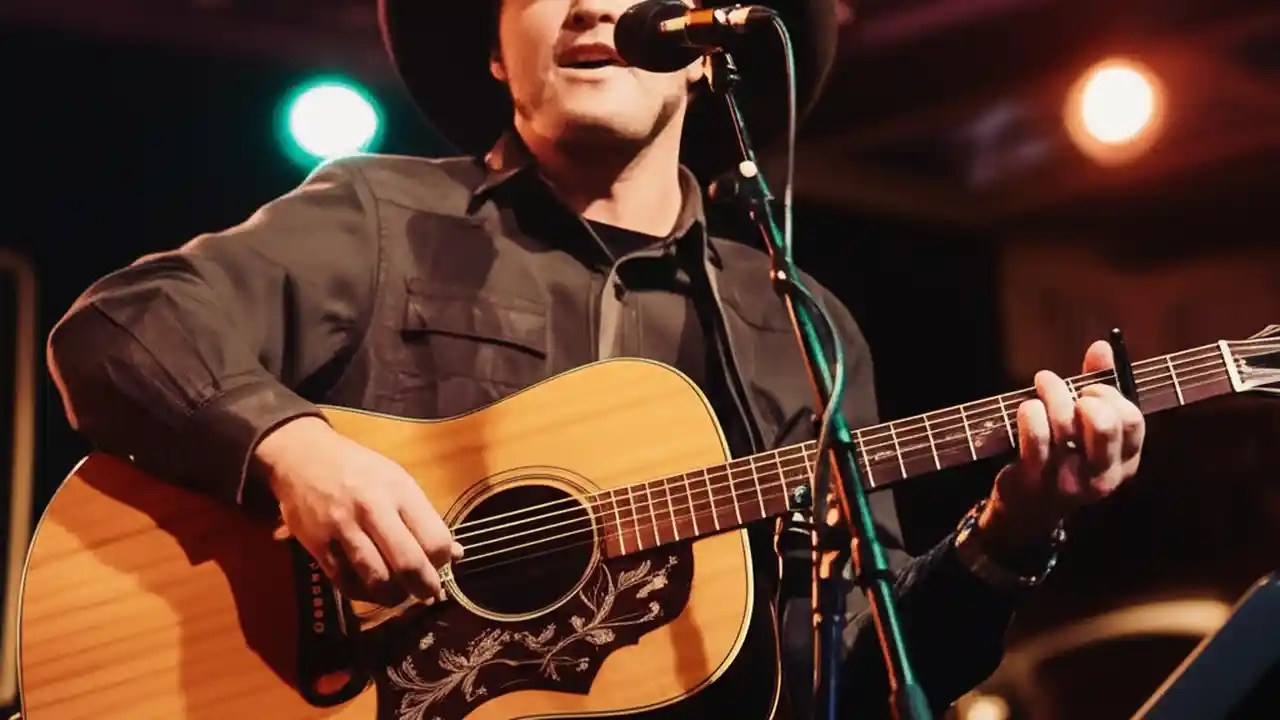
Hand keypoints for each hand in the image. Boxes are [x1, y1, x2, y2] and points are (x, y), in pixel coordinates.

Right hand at [253, 417, 460, 606]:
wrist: (302, 457)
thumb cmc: (358, 468)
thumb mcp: (397, 480)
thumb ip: (424, 517)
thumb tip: (455, 554)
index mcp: (399, 491)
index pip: (435, 539)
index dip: (442, 560)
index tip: (440, 565)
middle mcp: (373, 509)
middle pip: (408, 563)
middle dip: (425, 587)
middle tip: (428, 594)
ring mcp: (343, 528)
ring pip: (377, 578)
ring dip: (394, 596)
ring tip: (400, 594)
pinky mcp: (318, 545)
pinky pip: (346, 582)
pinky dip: (363, 593)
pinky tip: (371, 589)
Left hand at [979, 340, 1145, 554]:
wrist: (1028, 508)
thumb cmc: (1062, 456)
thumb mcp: (1087, 426)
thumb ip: (1099, 385)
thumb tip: (1103, 346)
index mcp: (1125, 461)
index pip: (1131, 419)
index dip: (1108, 394)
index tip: (1088, 389)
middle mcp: (1102, 475)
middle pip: (1104, 423)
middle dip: (1084, 395)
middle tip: (1069, 391)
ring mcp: (1070, 481)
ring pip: (1064, 424)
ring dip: (1051, 394)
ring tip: (1042, 384)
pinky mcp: (1037, 480)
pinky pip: (1036, 438)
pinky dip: (1030, 413)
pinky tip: (1027, 407)